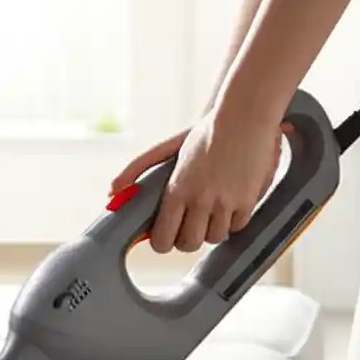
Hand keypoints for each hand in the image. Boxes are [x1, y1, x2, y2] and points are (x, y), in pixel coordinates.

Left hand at [112, 113, 291, 252]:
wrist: (245, 115)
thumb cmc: (206, 131)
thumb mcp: (167, 148)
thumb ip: (137, 168)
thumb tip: (111, 192)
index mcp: (177, 190)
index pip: (163, 238)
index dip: (163, 243)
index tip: (165, 238)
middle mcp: (200, 200)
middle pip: (189, 244)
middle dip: (187, 240)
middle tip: (189, 229)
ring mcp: (225, 202)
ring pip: (215, 237)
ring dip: (212, 230)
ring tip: (211, 216)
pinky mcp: (248, 200)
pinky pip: (238, 226)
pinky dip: (233, 221)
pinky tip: (230, 208)